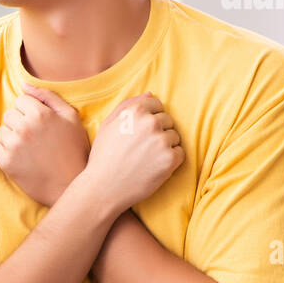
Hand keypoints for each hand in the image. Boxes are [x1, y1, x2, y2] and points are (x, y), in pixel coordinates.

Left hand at [0, 85, 89, 206]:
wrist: (69, 185)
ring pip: (2, 131)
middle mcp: (24, 127)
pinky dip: (5, 153)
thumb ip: (48, 96)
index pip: (20, 100)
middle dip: (20, 123)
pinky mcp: (6, 162)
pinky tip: (22, 159)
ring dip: (12, 138)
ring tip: (29, 150)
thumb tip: (23, 85)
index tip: (41, 125)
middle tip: (36, 139)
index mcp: (40, 113)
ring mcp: (14, 145)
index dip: (31, 112)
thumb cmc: (73, 150)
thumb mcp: (70, 117)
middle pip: (9, 115)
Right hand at [84, 92, 182, 213]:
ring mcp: (161, 141)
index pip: (157, 105)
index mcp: (135, 111)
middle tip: (142, 149)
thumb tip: (151, 94)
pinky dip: (171, 161)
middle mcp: (150, 123)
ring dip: (165, 147)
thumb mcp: (108, 125)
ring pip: (175, 137)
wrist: (103, 188)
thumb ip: (128, 105)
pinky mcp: (170, 159)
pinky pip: (180, 153)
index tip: (140, 133)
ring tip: (146, 159)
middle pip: (168, 121)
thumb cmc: (103, 156)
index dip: (150, 119)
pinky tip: (154, 167)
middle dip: (158, 133)